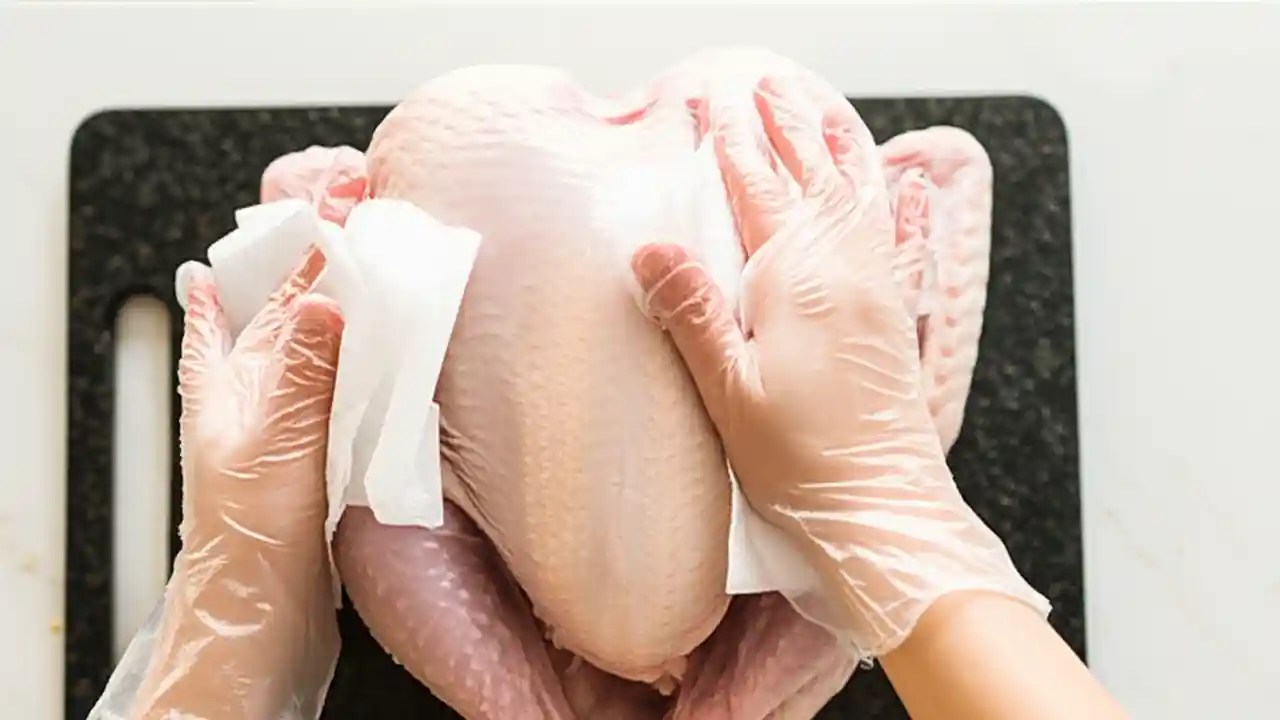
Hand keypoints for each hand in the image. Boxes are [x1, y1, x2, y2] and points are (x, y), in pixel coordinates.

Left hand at [177, 247, 340, 556]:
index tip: (312, 227)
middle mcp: (248, 411)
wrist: (260, 617)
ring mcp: (278, 441)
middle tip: (329, 246)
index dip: (276, 268)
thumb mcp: (279, 445)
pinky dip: (346, 388)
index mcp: (227, 394)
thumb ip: (303, 375)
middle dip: (298, 288)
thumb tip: (324, 303)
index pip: (250, 310)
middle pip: (274, 330)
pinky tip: (364, 383)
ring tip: (338, 295)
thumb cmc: (250, 539)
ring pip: (303, 366)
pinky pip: (332, 411)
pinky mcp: (312, 471)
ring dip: (321, 329)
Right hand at [632, 75, 1047, 658]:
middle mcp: (844, 274)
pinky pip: (900, 241)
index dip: (733, 144)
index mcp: (796, 285)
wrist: (883, 510)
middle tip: (767, 87)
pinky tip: (908, 183)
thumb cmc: (801, 463)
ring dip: (836, 151)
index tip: (713, 104)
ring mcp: (878, 293)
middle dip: (785, 130)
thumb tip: (651, 246)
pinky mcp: (896, 320)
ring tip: (822, 112)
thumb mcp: (728, 392)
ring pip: (857, 200)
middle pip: (810, 182)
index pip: (756, 193)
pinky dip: (900, 204)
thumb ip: (692, 313)